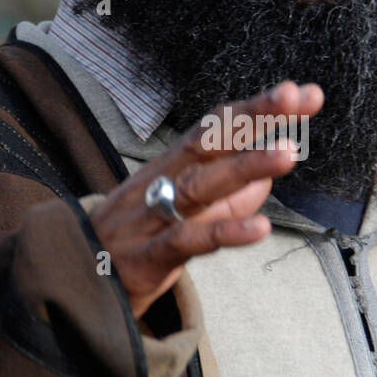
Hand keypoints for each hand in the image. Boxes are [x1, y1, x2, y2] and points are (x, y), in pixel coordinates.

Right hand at [87, 80, 323, 319]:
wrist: (72, 282)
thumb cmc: (136, 239)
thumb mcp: (185, 212)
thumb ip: (228, 198)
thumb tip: (267, 181)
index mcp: (173, 165)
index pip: (219, 127)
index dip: (259, 110)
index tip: (303, 94)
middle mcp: (162, 181)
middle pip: (209, 140)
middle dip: (253, 116)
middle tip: (296, 97)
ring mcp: (152, 217)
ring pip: (200, 186)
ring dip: (245, 167)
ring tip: (288, 153)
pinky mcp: (146, 257)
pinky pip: (187, 241)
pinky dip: (224, 232)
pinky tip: (260, 228)